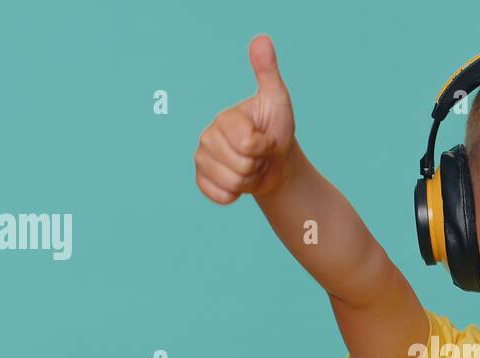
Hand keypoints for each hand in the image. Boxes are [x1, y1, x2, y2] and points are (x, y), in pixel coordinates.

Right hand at [195, 33, 296, 203]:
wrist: (275, 162)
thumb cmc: (276, 129)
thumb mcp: (277, 100)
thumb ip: (267, 72)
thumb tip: (261, 39)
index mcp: (225, 118)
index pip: (248, 144)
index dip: (265, 146)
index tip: (267, 138)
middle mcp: (208, 136)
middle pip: (241, 165)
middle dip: (259, 165)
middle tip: (260, 154)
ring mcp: (202, 158)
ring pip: (232, 184)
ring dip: (250, 181)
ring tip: (252, 166)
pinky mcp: (202, 179)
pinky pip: (220, 196)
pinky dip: (235, 195)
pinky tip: (239, 182)